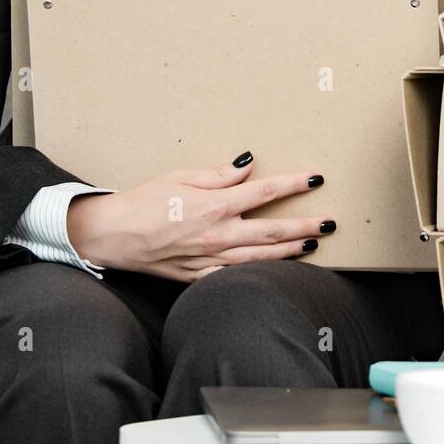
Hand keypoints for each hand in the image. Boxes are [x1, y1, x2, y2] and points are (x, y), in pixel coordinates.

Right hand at [65, 155, 335, 281]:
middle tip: (330, 221)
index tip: (316, 179)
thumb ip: (218, 175)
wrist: (113, 235)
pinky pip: (236, 276)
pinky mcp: (199, 277)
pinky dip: (259, 272)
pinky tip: (274, 268)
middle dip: (305, 226)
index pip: (265, 193)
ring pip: (261, 258)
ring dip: (290, 251)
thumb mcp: (181, 177)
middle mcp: (218, 236)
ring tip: (313, 244)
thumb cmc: (143, 201)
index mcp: (215, 207)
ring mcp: (210, 261)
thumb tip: (247, 165)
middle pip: (272, 231)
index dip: (293, 185)